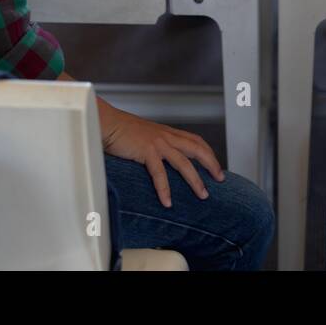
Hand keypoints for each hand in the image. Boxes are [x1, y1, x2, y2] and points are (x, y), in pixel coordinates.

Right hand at [101, 106, 224, 207]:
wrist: (106, 122)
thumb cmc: (120, 131)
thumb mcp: (143, 136)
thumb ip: (154, 146)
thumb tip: (160, 160)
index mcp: (167, 132)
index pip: (196, 140)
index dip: (208, 153)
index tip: (215, 166)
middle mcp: (166, 136)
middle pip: (198, 149)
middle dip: (211, 164)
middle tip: (220, 179)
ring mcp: (158, 143)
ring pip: (184, 163)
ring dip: (196, 180)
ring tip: (203, 195)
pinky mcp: (147, 151)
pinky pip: (160, 173)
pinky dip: (165, 189)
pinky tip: (168, 202)